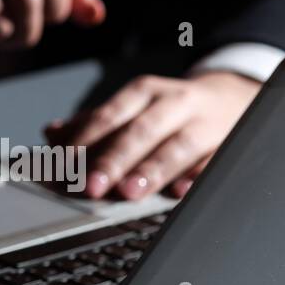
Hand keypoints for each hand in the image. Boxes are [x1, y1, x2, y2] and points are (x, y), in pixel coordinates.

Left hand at [45, 71, 260, 200]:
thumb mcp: (132, 107)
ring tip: (128, 192)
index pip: (107, 117)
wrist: (234, 96)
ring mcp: (204, 124)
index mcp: (142, 92)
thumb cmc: (169, 110)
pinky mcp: (230, 146)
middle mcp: (172, 103)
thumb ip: (92, 123)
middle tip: (89, 187)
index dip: (82, 142)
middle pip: (139, 132)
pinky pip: (213, 163)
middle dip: (113, 160)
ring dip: (151, 170)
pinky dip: (196, 177)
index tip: (61, 166)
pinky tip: (180, 192)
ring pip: (177, 146)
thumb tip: (50, 135)